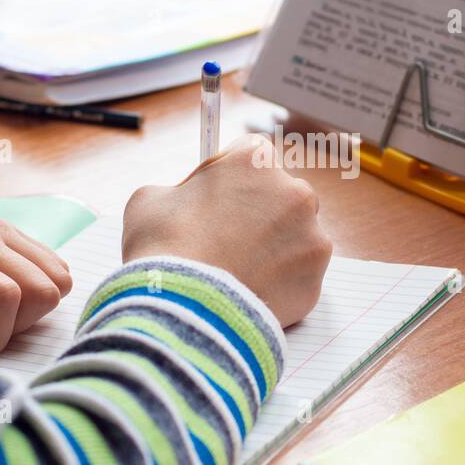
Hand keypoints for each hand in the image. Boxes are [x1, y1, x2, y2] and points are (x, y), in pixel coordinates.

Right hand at [122, 134, 331, 326]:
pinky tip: (250, 292)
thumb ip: (176, 191)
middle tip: (230, 239)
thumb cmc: (164, 249)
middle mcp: (293, 191)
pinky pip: (299, 277)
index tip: (220, 197)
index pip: (253, 154)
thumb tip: (182, 200)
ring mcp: (311, 236)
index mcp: (255, 161)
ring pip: (297, 237)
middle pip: (283, 194)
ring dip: (275, 248)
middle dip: (262, 212)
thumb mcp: (150, 201)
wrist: (184, 310)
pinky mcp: (315, 278)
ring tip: (238, 271)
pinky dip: (280, 285)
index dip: (233, 178)